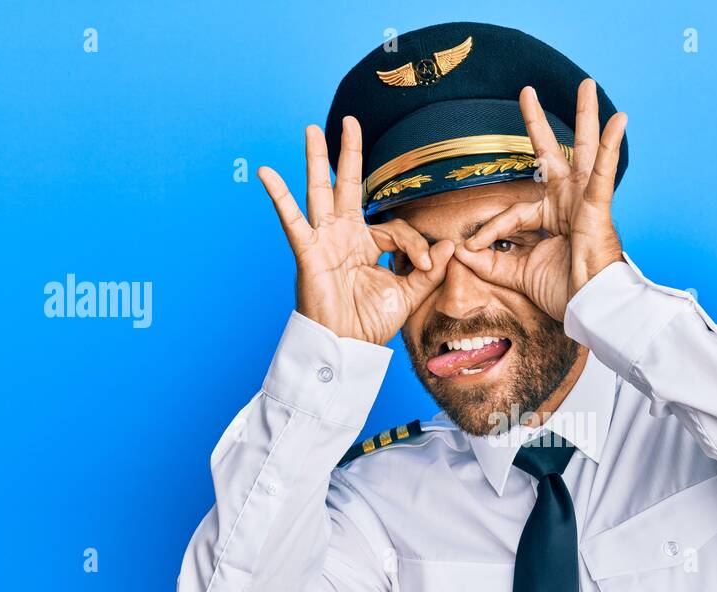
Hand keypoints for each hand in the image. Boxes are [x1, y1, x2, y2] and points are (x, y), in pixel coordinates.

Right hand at [257, 118, 454, 343]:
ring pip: (320, 193)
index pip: (394, 228)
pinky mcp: (308, 252)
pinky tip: (266, 172)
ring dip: (316, 160)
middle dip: (350, 154)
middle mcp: (343, 236)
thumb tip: (450, 246)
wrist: (346, 346)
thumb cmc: (370, 323)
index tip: (428, 264)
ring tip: (312, 129)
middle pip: (348, 187)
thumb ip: (428, 271)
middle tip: (351, 122)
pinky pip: (293, 221)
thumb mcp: (408, 295)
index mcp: (366, 245)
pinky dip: (279, 197)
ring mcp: (324, 241)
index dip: (416, 244)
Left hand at [454, 80, 626, 320]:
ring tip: (586, 85)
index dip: (490, 229)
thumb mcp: (517, 274)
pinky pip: (603, 172)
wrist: (589, 307)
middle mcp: (566, 202)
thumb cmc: (563, 292)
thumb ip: (490, 261)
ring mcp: (583, 200)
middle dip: (537, 124)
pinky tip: (618, 120)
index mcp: (550, 217)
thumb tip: (460, 252)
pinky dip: (609, 147)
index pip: (511, 212)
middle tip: (527, 92)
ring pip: (583, 151)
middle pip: (550, 155)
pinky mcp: (597, 205)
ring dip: (585, 117)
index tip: (470, 248)